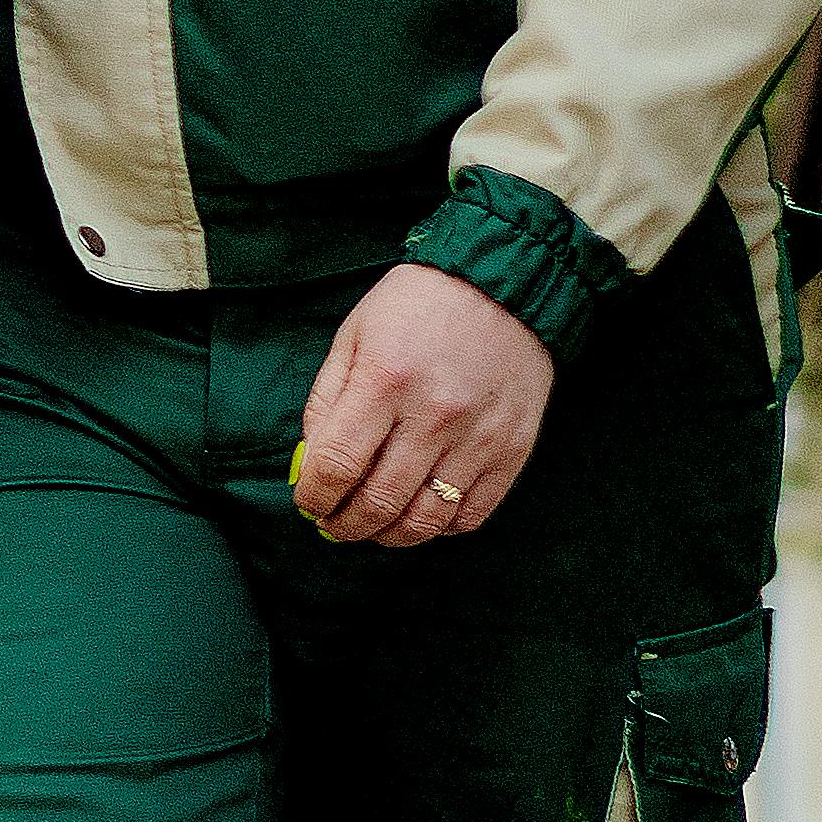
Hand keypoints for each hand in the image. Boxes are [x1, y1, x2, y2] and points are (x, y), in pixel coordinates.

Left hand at [289, 265, 555, 546]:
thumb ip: (327, 403)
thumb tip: (312, 465)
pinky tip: (420, 514)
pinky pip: (472, 514)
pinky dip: (440, 528)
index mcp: (384, 382)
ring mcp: (479, 439)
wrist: (501, 286)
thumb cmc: (414, 309)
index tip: (308, 504)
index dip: (315, 497)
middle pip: (380, 502)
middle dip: (346, 525)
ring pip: (427, 520)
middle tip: (333, 526)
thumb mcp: (353, 339)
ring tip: (373, 527)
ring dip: (390, 535)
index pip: (337, 465)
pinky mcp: (513, 452)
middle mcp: (434, 416)